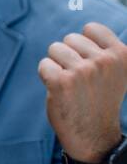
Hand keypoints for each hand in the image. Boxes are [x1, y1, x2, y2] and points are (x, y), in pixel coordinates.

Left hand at [38, 22, 126, 161]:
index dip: (84, 44)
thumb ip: (105, 49)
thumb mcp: (114, 70)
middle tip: (79, 79)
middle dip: (69, 55)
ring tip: (70, 84)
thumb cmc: (100, 98)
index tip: (89, 63)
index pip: (91, 28)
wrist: (94, 134)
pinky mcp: (61, 82)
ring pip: (55, 49)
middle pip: (70, 38)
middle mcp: (105, 61)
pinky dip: (46, 75)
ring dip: (57, 64)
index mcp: (123, 54)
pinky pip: (44, 64)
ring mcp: (83, 71)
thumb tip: (86, 28)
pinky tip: (58, 90)